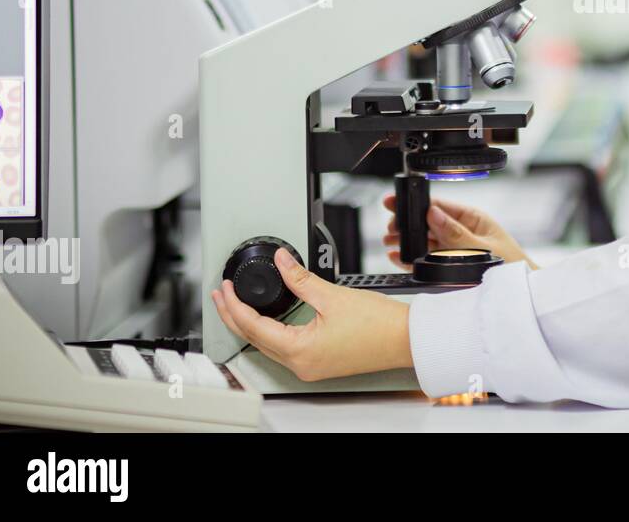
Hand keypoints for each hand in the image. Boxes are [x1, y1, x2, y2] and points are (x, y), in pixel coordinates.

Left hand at [211, 248, 412, 381]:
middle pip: (254, 339)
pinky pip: (285, 348)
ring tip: (239, 304)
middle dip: (234, 315)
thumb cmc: (379, 325)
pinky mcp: (320, 363)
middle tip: (222, 294)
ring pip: (268, 345)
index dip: (234, 305)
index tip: (225, 289)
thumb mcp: (333, 295)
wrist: (406, 339)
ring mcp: (310, 366)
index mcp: (299, 350)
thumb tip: (282, 261)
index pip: (252, 326)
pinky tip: (270, 318)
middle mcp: (300, 364)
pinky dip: (271, 332)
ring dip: (251, 324)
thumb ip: (300, 277)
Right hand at [383, 195, 537, 269]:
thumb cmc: (512, 264)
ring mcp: (455, 246)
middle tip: (391, 228)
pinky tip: (398, 255)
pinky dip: (411, 256)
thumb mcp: (483, 247)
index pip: (440, 206)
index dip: (418, 204)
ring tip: (389, 241)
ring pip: (425, 239)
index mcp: (472, 219)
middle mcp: (461, 230)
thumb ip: (456, 233)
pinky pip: (427, 256)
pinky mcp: (451, 263)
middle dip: (408, 223)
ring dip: (406, 239)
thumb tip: (434, 214)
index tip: (399, 203)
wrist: (522, 291)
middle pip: (428, 222)